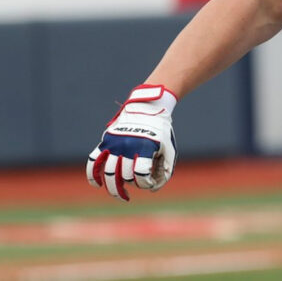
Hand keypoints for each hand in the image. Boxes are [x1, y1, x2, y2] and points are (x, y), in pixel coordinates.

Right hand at [86, 85, 177, 200]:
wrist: (148, 109)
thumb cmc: (161, 132)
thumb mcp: (169, 149)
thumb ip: (165, 171)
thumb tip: (152, 190)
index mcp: (145, 147)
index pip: (140, 174)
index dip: (145, 184)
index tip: (149, 184)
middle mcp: (128, 145)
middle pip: (123, 176)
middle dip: (129, 186)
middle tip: (133, 189)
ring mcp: (115, 143)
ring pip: (107, 172)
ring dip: (111, 186)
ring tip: (118, 194)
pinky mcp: (106, 141)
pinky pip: (94, 160)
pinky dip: (92, 174)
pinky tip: (96, 184)